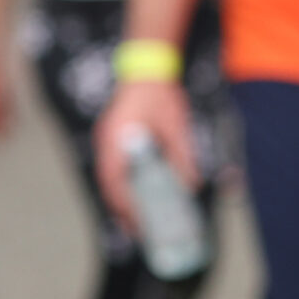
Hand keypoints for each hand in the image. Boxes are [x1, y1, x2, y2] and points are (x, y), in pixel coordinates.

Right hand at [96, 70, 193, 231]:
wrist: (148, 66)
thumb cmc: (161, 95)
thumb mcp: (176, 127)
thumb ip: (182, 156)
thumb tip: (192, 186)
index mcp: (117, 140)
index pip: (115, 182)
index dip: (125, 206)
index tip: (137, 225)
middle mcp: (106, 142)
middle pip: (108, 185)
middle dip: (121, 210)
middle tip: (136, 232)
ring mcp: (106, 139)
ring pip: (108, 178)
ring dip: (120, 199)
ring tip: (135, 221)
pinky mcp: (111, 137)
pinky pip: (113, 168)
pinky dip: (122, 184)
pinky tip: (136, 195)